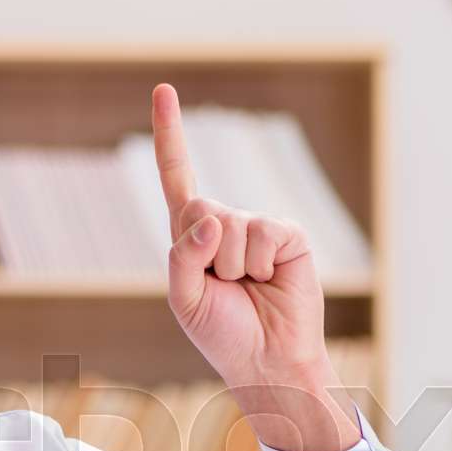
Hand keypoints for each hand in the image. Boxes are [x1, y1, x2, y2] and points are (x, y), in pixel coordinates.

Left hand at [151, 83, 360, 450]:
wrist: (267, 361)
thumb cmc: (222, 332)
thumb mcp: (184, 297)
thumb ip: (183, 255)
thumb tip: (211, 218)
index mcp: (191, 236)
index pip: (177, 177)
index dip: (170, 134)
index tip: (163, 89)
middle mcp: (224, 225)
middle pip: (199, 209)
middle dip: (205, 253)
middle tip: (223, 285)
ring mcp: (258, 228)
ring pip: (230, 226)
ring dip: (233, 266)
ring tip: (246, 288)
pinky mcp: (288, 236)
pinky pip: (263, 234)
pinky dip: (261, 264)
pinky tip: (270, 282)